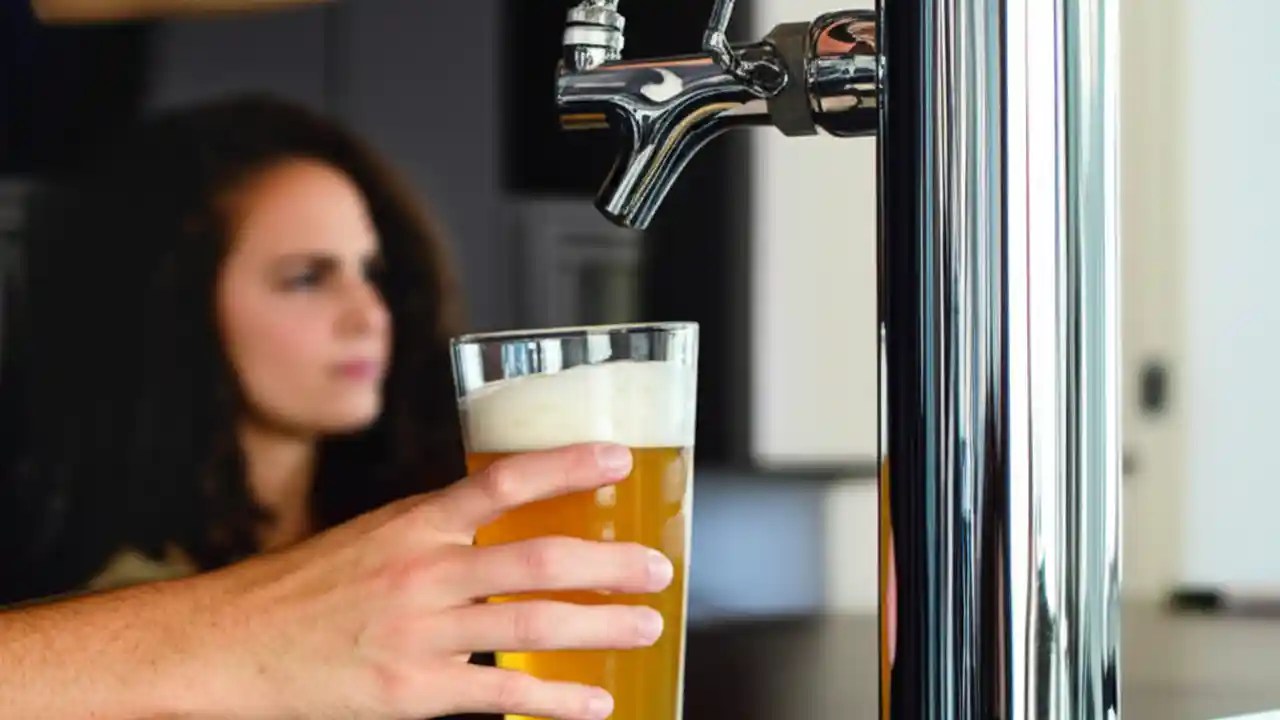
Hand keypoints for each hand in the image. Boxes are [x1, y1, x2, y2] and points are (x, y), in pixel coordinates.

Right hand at [173, 443, 668, 719]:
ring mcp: (419, 632)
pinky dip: (556, 700)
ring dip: (602, 626)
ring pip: (533, 624)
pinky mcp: (411, 690)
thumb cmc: (306, 586)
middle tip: (658, 567)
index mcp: (415, 521)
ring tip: (646, 626)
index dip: (568, 466)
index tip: (621, 459)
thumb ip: (440, 531)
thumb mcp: (374, 535)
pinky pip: (501, 691)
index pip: (505, 479)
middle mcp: (423, 569)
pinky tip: (595, 703)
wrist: (230, 643)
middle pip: (539, 560)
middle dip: (610, 564)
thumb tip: (511, 525)